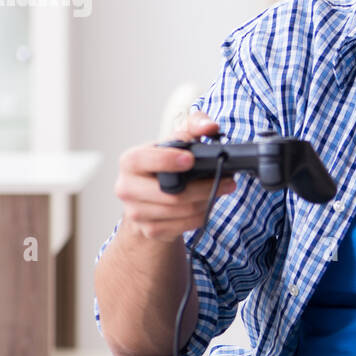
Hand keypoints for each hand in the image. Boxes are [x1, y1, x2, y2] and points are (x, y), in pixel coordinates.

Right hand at [114, 110, 237, 242]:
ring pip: (180, 210)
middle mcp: (126, 188)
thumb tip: (210, 126)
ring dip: (206, 201)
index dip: (167, 160)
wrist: (148, 200)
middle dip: (203, 187)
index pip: (143, 159)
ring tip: (221, 190)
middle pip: (170, 193)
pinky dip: (200, 215)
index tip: (191, 160)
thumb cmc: (164, 165)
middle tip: (228, 181)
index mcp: (130, 161)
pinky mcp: (149, 230)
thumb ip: (194, 125)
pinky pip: (183, 225)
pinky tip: (207, 205)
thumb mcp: (175, 141)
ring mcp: (136, 212)